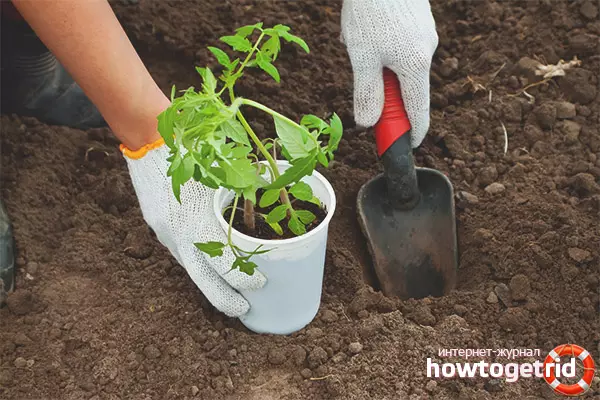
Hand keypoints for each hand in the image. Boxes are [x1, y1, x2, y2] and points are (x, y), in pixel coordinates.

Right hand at [121, 140, 265, 316]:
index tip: (260, 283)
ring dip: (210, 282)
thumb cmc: (193, 152)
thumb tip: (270, 195)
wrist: (149, 141)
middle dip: (224, 298)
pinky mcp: (158, 228)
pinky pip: (180, 252)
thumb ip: (244, 188)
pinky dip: (197, 263)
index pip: (223, 260)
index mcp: (198, 219)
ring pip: (190, 267)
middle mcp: (179, 233)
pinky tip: (209, 267)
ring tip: (230, 292)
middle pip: (203, 278)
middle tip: (244, 309)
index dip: (242, 277)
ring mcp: (165, 232)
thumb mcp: (221, 171)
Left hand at [341, 0, 438, 147]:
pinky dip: (381, 49)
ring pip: (400, 66)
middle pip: (408, 90)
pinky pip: (399, 47)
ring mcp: (425, 35)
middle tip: (362, 81)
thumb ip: (367, 92)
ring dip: (377, 66)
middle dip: (383, 93)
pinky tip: (366, 30)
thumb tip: (368, 123)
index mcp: (415, 66)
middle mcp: (427, 52)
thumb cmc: (370, 8)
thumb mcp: (361, 56)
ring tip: (358, 42)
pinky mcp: (419, 21)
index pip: (419, 113)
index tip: (404, 147)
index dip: (411, 134)